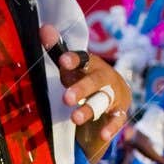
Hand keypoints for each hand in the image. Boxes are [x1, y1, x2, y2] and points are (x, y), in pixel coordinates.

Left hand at [40, 22, 130, 162]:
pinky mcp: (119, 115)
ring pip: (103, 102)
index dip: (74, 60)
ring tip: (75, 118)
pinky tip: (103, 135)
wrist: (113, 100)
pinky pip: (116, 121)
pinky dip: (110, 128)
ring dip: (89, 110)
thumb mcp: (72, 69)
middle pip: (95, 81)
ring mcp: (114, 97)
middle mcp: (105, 78)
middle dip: (81, 89)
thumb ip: (58, 51)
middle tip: (67, 98)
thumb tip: (43, 28)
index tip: (63, 61)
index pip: (83, 59)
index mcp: (92, 64)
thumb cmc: (86, 80)